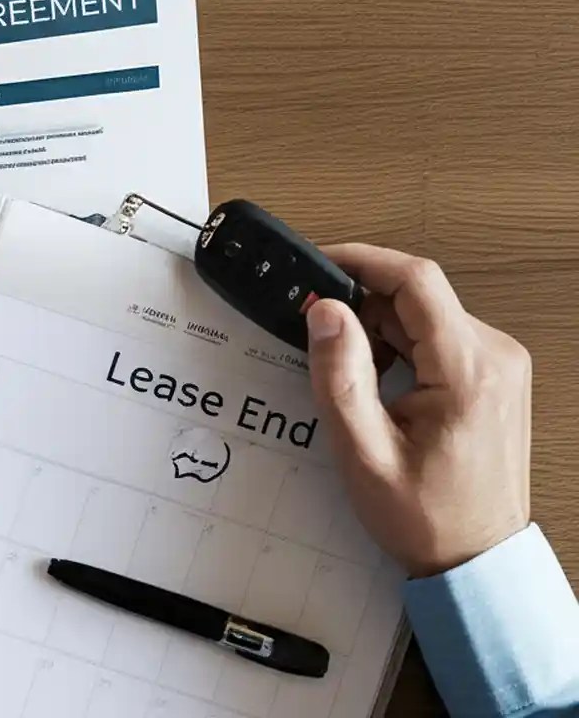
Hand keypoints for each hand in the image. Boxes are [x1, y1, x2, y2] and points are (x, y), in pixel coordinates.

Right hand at [305, 245, 530, 577]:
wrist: (476, 558)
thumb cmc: (423, 516)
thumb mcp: (363, 452)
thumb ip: (340, 376)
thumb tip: (324, 310)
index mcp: (468, 371)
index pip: (416, 281)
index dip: (363, 260)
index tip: (320, 262)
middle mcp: (495, 356)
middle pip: (420, 295)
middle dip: (362, 302)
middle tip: (316, 330)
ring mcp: (501, 364)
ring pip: (427, 314)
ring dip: (380, 327)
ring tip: (350, 371)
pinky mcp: (495, 375)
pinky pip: (441, 336)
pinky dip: (402, 344)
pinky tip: (379, 379)